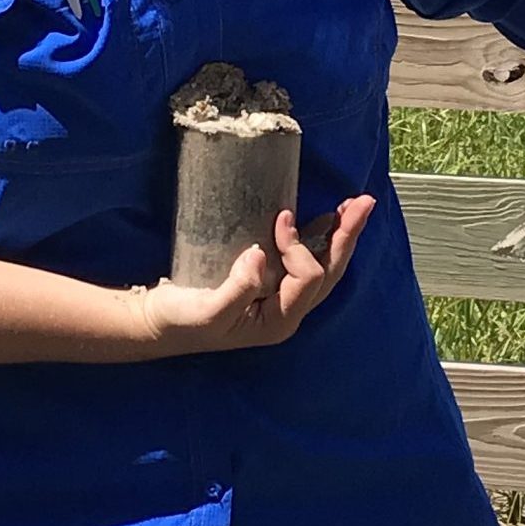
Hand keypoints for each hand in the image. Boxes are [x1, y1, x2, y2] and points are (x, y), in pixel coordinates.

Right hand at [131, 196, 375, 354]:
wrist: (161, 323)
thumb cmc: (182, 321)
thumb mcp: (208, 311)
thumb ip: (236, 289)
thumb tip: (259, 255)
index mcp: (278, 320)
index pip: (307, 278)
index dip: (300, 246)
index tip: (279, 220)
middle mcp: (287, 310)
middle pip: (329, 271)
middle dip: (347, 235)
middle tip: (363, 202)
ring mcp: (281, 296)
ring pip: (323, 265)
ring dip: (340, 235)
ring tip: (355, 205)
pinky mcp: (270, 282)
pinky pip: (304, 260)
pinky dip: (318, 237)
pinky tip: (327, 218)